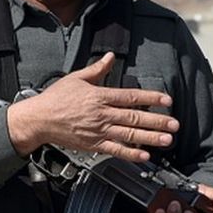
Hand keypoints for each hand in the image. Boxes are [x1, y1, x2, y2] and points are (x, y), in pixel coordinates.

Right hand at [7, 52, 178, 161]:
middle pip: (134, 117)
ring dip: (150, 137)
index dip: (150, 98)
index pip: (130, 96)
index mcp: (99, 96)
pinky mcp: (93, 145)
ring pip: (129, 134)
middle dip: (157, 120)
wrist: (38, 119)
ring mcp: (98, 131)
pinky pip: (115, 150)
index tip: (166, 100)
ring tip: (167, 140)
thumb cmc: (55, 99)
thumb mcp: (76, 78)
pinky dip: (130, 154)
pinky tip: (144, 156)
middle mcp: (101, 114)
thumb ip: (97, 69)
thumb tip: (110, 57)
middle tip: (174, 123)